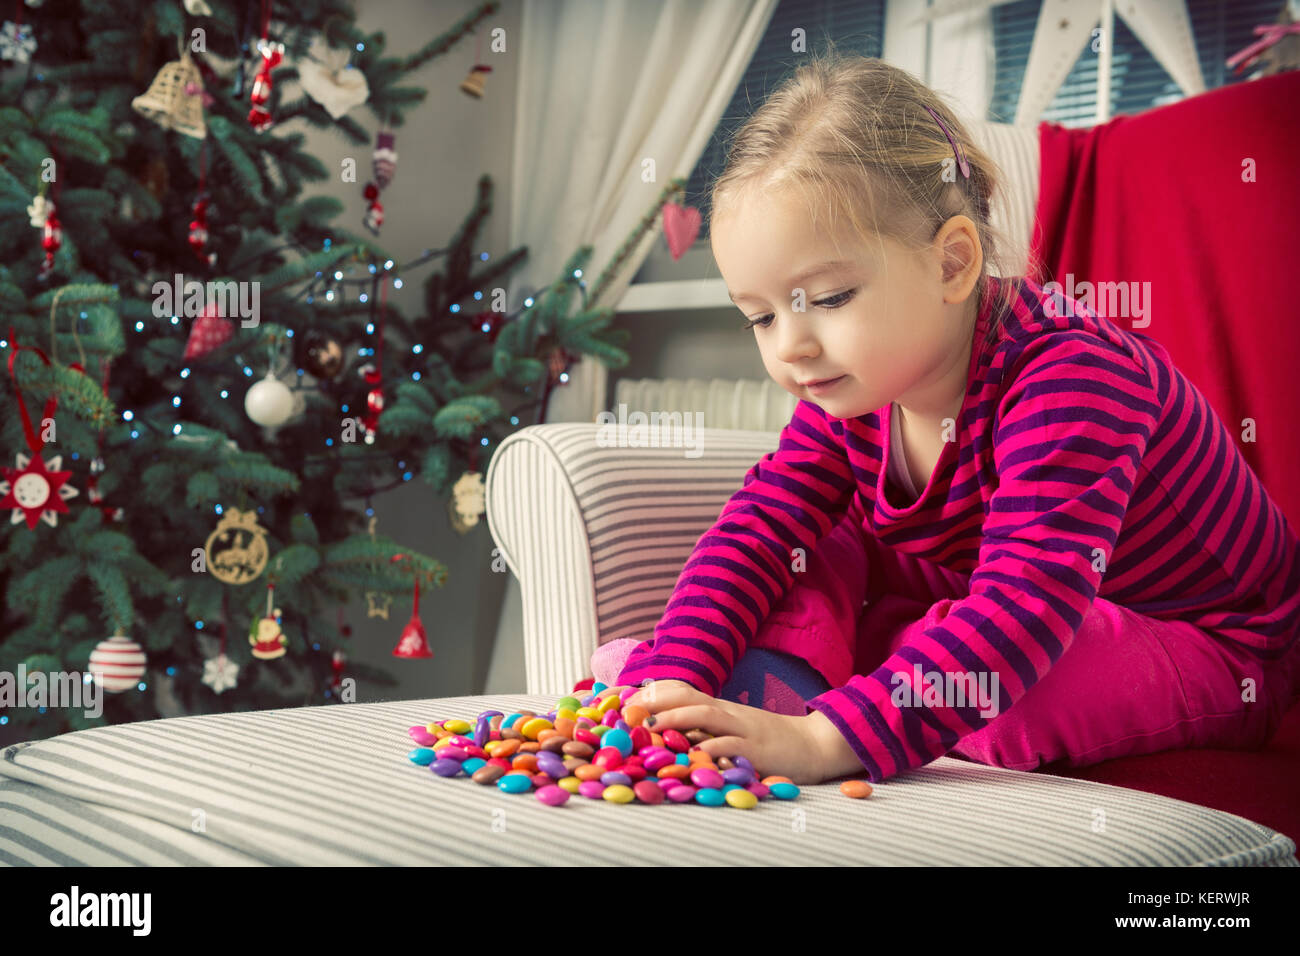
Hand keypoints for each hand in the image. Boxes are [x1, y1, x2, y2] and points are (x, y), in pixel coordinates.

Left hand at [597, 680, 829, 784]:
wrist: (812, 744)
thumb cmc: (766, 739)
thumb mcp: (732, 726)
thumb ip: (704, 726)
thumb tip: (665, 729)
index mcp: (718, 707)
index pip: (681, 690)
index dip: (651, 692)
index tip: (621, 697)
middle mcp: (727, 712)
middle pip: (689, 696)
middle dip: (656, 700)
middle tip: (627, 711)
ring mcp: (742, 728)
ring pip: (707, 715)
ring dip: (676, 718)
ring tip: (651, 725)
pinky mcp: (757, 748)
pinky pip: (732, 745)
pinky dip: (713, 748)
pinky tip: (696, 753)